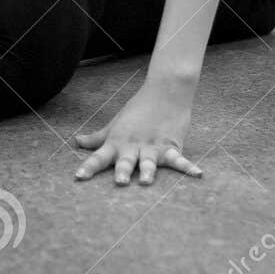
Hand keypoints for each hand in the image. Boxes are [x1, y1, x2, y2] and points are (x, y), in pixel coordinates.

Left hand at [73, 80, 202, 185]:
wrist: (164, 91)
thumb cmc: (136, 110)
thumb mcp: (114, 125)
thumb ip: (97, 138)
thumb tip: (76, 142)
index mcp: (117, 142)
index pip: (99, 156)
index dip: (88, 167)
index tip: (78, 178)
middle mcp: (132, 145)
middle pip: (125, 160)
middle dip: (121, 171)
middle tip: (119, 183)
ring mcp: (152, 145)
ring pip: (148, 161)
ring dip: (147, 171)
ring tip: (146, 181)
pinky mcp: (170, 145)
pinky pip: (178, 158)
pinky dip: (188, 167)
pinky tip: (198, 174)